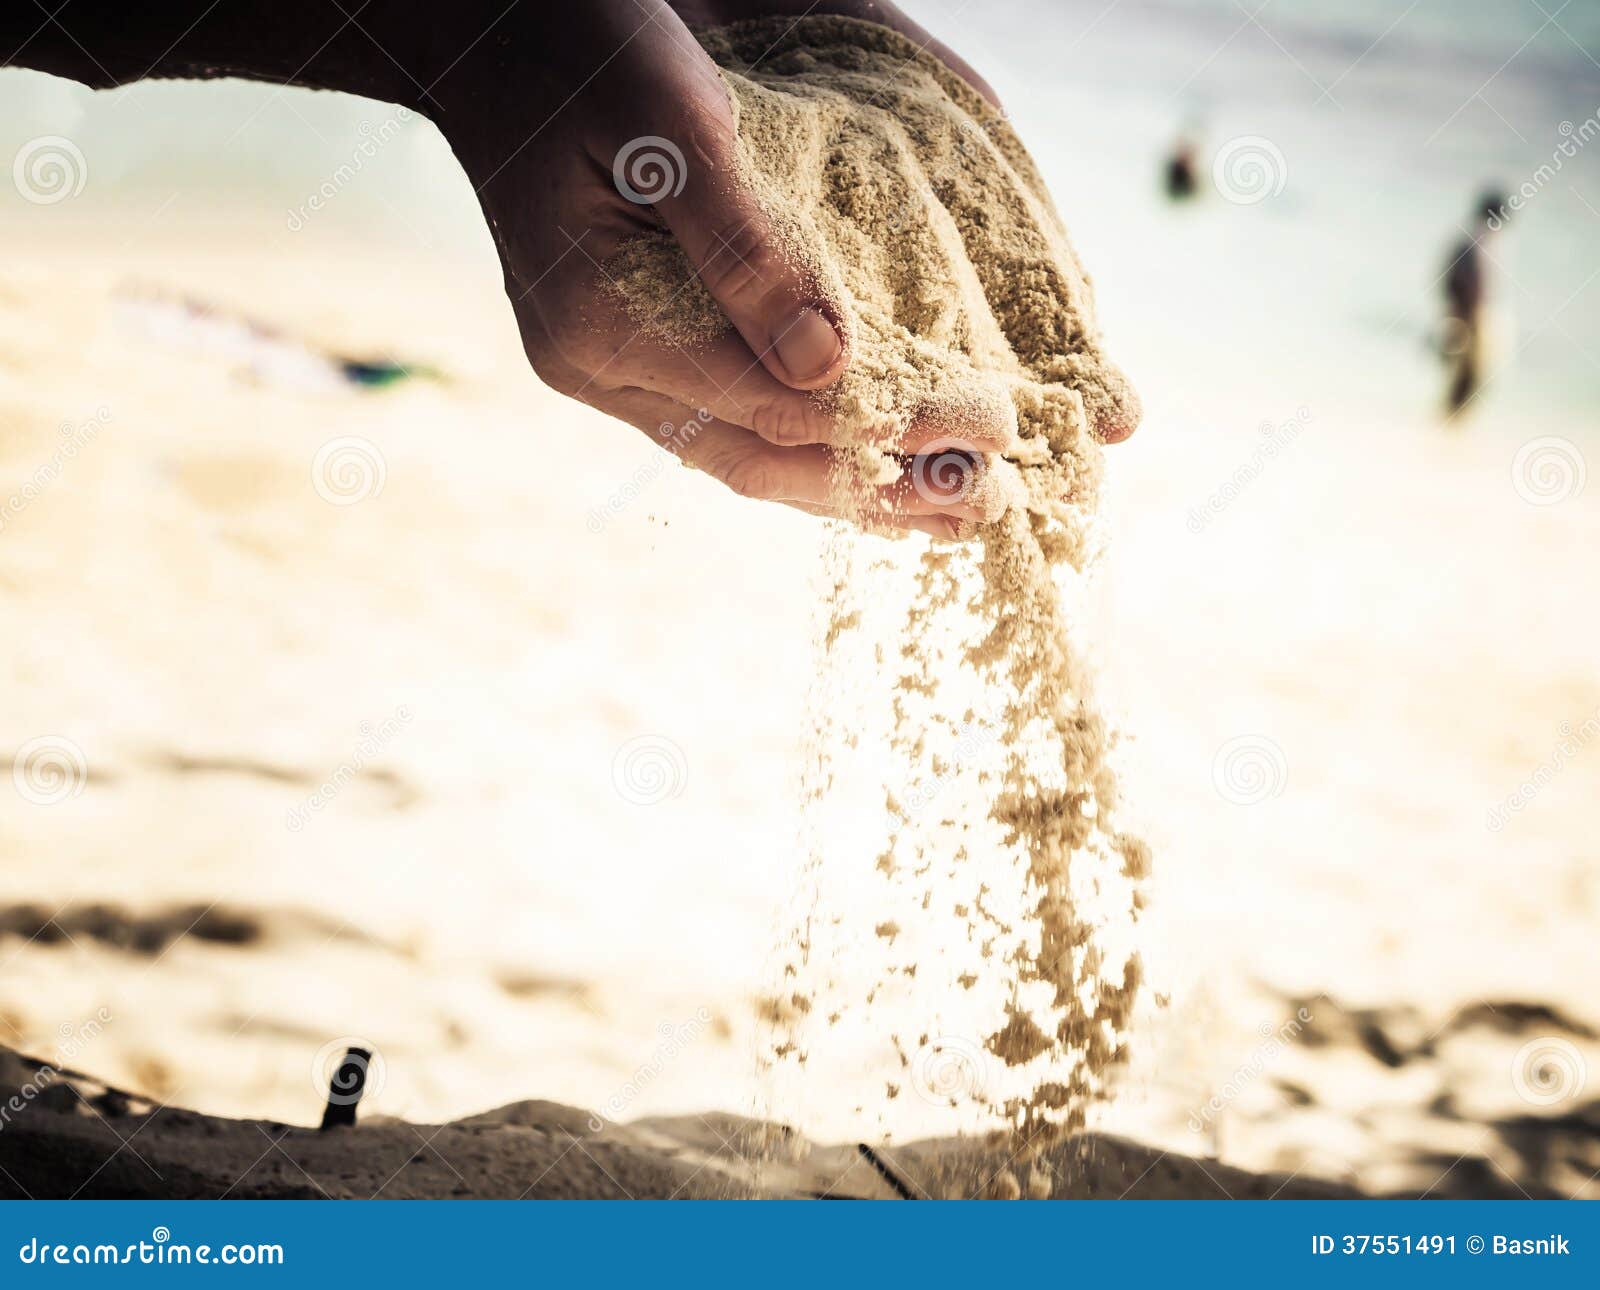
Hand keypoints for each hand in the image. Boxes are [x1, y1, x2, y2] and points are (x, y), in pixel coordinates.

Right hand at [434, 1, 1017, 538]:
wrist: (486, 35)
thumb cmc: (582, 51)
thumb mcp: (674, 127)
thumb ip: (746, 250)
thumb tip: (830, 368)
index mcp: (600, 321)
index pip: (772, 403)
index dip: (885, 424)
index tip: (988, 431)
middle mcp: (596, 369)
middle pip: (757, 458)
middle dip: (876, 488)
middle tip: (984, 506)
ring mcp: (603, 369)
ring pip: (741, 454)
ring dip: (845, 484)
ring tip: (942, 511)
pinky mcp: (622, 352)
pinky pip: (724, 419)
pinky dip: (802, 441)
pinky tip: (865, 458)